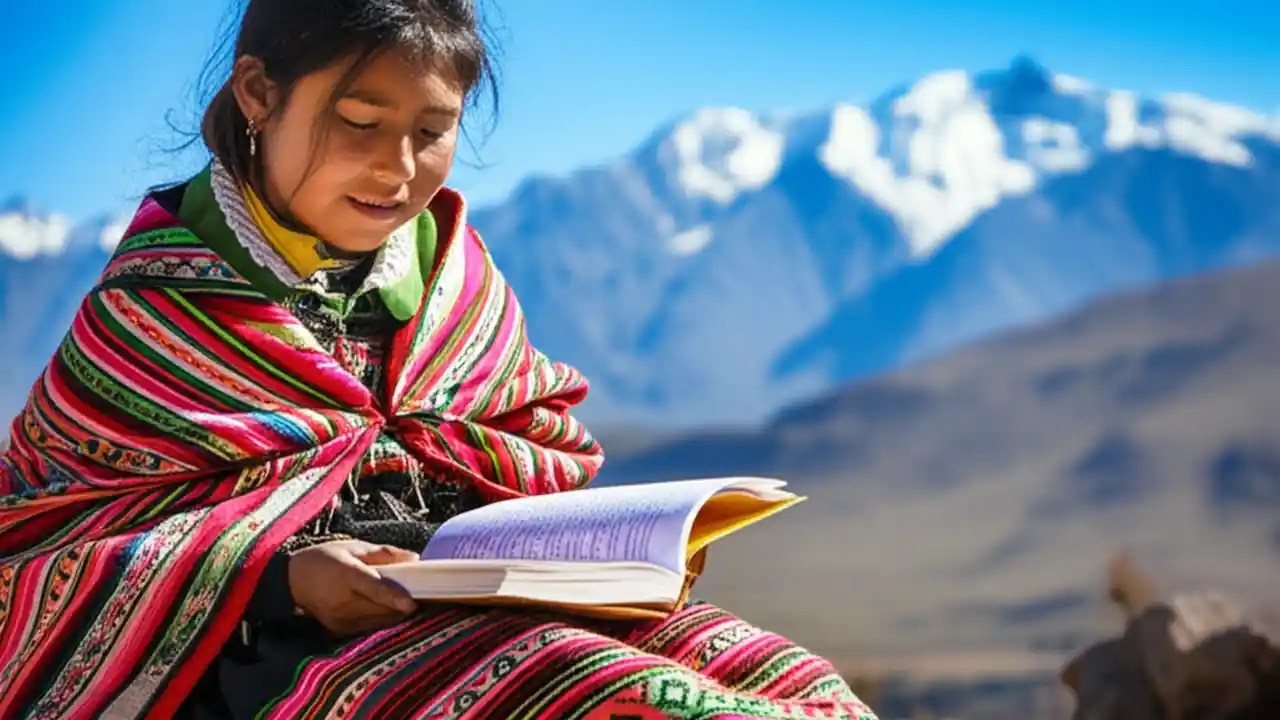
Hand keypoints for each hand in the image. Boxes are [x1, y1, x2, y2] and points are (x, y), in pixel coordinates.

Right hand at [287, 539, 418, 635]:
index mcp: (345, 575)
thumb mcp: (353, 547)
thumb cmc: (325, 558)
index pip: (372, 588)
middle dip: (402, 603)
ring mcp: (341, 619)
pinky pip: (370, 626)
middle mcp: (342, 601)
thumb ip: (384, 554)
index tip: (412, 603)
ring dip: (395, 612)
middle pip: (380, 607)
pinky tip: (389, 608)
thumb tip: (414, 559)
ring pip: (378, 620)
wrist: (292, 581)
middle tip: (423, 594)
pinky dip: (383, 618)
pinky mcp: (341, 629)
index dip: (393, 597)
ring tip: (407, 600)